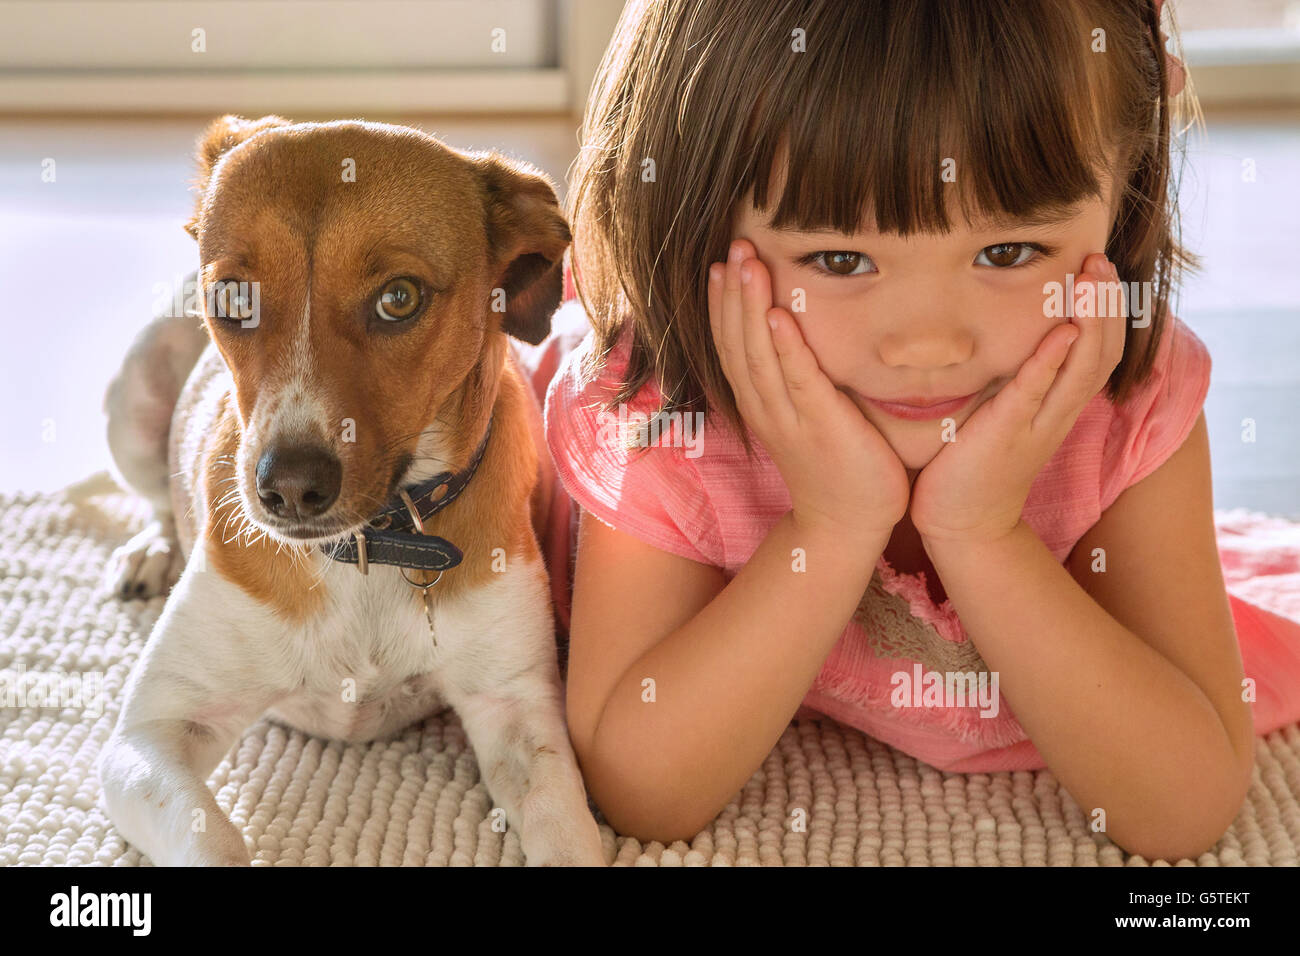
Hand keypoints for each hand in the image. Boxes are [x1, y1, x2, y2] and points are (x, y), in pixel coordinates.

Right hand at [708, 239, 909, 540]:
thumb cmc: (835, 465)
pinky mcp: (821, 426)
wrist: (846, 525)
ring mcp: (789, 417)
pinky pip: (797, 380)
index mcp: (760, 402)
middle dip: (732, 292)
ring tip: (745, 263)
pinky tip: (775, 315)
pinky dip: (784, 347)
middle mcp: (765, 407)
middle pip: (738, 341)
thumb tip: (798, 335)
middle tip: (731, 246)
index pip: (732, 344)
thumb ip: (798, 378)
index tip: (720, 263)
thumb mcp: (805, 416)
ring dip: (749, 305)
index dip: (723, 303)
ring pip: (758, 354)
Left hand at [909, 252, 1126, 546]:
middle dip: (1107, 303)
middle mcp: (1057, 413)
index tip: (1099, 268)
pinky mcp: (1006, 434)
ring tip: (1091, 278)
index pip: (1099, 350)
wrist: (962, 524)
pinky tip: (1063, 332)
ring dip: (1092, 321)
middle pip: (1103, 352)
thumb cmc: (974, 463)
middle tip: (1100, 259)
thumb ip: (1015, 380)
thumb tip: (1016, 337)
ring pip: (1083, 368)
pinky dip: (1051, 362)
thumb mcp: (1003, 413)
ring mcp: (1036, 425)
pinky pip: (1035, 393)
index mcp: (1057, 405)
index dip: (1107, 310)